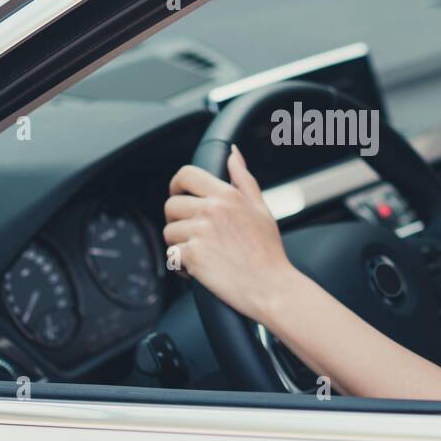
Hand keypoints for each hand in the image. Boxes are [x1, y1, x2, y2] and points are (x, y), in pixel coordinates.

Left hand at [164, 144, 297, 321]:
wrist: (271, 287)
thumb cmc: (268, 251)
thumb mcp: (261, 208)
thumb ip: (243, 178)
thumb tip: (233, 154)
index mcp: (227, 195)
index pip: (186, 175)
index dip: (176, 185)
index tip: (179, 195)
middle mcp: (211, 210)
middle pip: (172, 205)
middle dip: (178, 220)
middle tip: (193, 234)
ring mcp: (200, 233)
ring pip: (169, 232)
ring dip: (179, 244)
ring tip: (201, 253)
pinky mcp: (192, 256)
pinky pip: (171, 254)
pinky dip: (180, 265)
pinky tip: (198, 268)